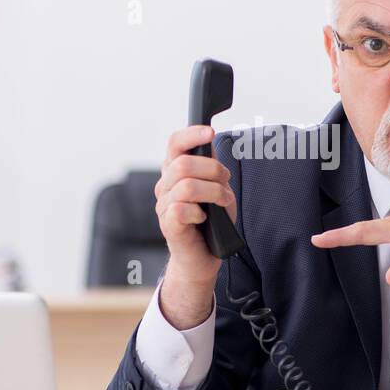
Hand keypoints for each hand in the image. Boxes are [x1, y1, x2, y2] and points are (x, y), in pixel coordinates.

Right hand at [154, 125, 236, 326]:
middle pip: (184, 164)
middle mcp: (165, 186)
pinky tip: (204, 218)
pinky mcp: (168, 224)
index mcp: (175, 172)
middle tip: (225, 182)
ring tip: (222, 202)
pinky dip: (199, 211)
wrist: (203, 257)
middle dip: (213, 170)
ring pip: (186, 185)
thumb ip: (212, 170)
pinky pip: (181, 208)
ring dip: (213, 192)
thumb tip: (211, 147)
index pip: (175, 143)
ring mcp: (164, 205)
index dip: (191, 134)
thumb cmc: (211, 222)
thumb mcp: (217, 189)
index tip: (210, 132)